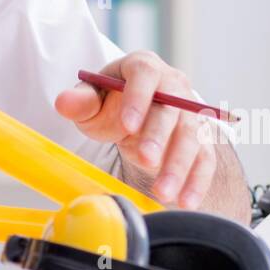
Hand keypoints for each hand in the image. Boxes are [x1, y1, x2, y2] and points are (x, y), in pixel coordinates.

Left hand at [53, 50, 216, 208]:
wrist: (136, 116)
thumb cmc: (111, 103)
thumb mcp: (92, 100)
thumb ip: (80, 101)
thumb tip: (64, 103)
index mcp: (144, 67)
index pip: (145, 75)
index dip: (137, 99)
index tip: (126, 125)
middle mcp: (173, 86)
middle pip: (172, 109)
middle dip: (159, 136)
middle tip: (145, 160)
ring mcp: (190, 113)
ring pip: (192, 138)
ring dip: (178, 166)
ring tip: (162, 192)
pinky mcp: (202, 140)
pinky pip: (205, 160)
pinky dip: (197, 182)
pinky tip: (185, 202)